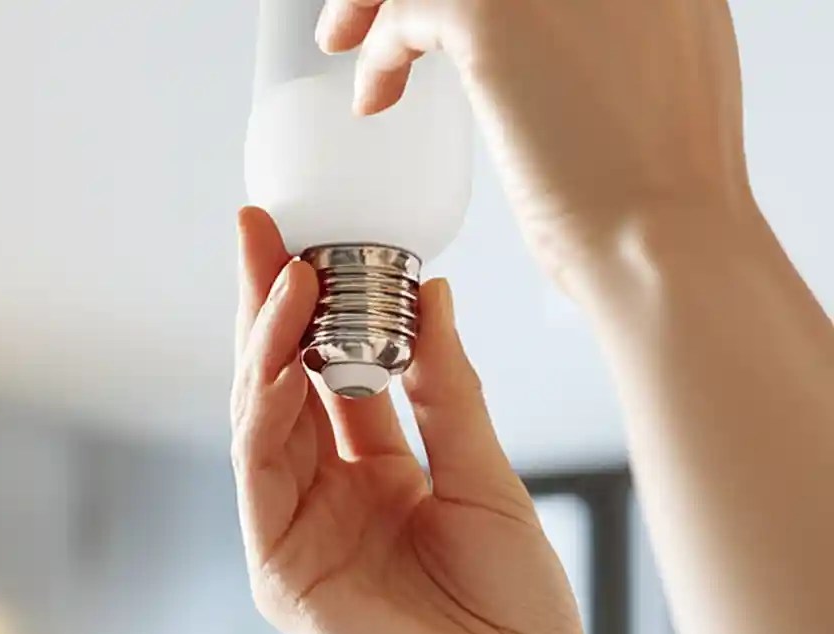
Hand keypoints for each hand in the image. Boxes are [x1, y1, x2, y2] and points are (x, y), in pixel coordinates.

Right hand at [231, 208, 599, 633]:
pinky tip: (282, 353)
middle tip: (260, 227)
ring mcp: (296, 527)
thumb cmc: (514, 609)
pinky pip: (258, 469)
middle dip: (266, 304)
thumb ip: (447, 389)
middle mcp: (325, 492)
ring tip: (284, 276)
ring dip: (264, 343)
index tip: (308, 235)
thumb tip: (433, 294)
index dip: (314, 305)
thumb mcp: (485, 475)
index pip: (327, 370)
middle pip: (280, 380)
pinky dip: (264, 406)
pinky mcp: (278, 565)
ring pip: (258, 414)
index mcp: (374, 471)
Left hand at [316, 0, 753, 273]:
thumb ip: (616, 27)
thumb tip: (553, 32)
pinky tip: (375, 96)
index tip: (445, 11)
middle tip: (379, 14)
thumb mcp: (661, 71)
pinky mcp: (491, 12)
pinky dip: (379, 51)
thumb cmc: (654, 188)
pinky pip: (406, 10)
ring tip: (346, 39)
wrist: (660, 237)